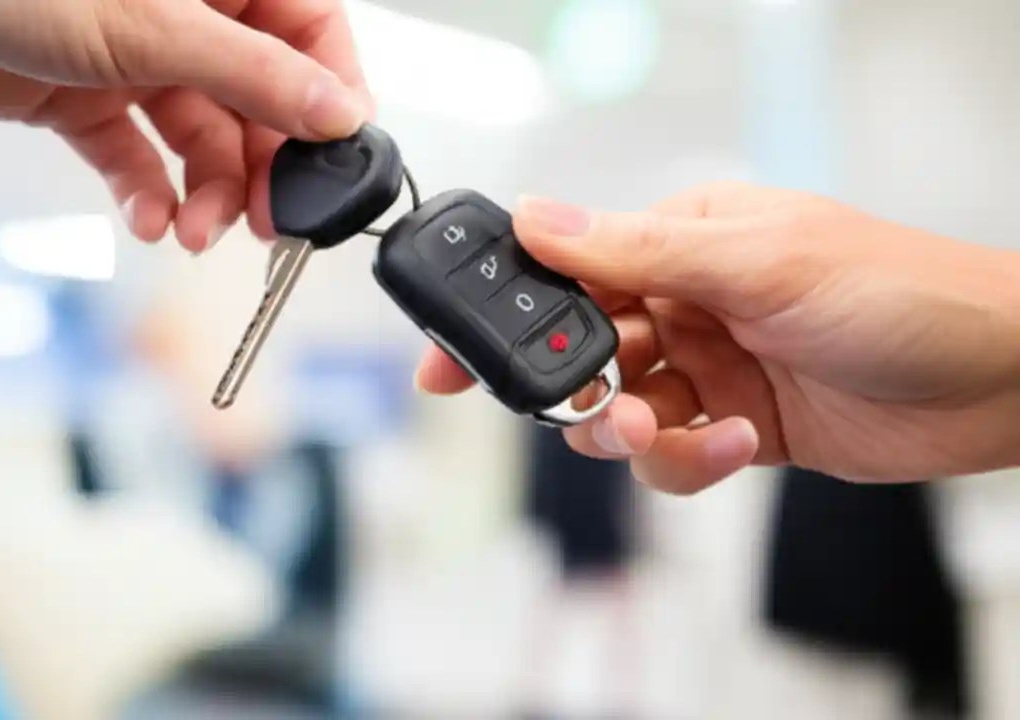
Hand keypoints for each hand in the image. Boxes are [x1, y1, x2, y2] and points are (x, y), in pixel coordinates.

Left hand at [0, 0, 368, 250]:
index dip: (329, 100)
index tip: (336, 163)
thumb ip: (255, 75)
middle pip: (260, 100)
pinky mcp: (86, 99)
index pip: (310, 35)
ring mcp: (136, 58)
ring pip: (201, 137)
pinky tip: (148, 220)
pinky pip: (137, 156)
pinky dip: (146, 193)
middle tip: (266, 223)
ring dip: (206, 192)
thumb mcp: (154, 29)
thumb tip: (341, 113)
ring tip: (195, 231)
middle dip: (261, 168)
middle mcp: (185, 14)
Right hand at [417, 183, 1019, 493]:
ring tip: (672, 430)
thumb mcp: (759, 261)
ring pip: (620, 413)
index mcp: (683, 240)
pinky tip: (734, 444)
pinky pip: (674, 456)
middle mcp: (688, 302)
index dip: (505, 314)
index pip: (567, 268)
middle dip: (575, 389)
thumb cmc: (902, 293)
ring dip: (634, 433)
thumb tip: (537, 217)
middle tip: (590, 407)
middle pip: (582, 351)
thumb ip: (637, 249)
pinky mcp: (737, 427)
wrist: (1002, 381)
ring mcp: (711, 367)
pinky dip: (689, 463)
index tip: (449, 360)